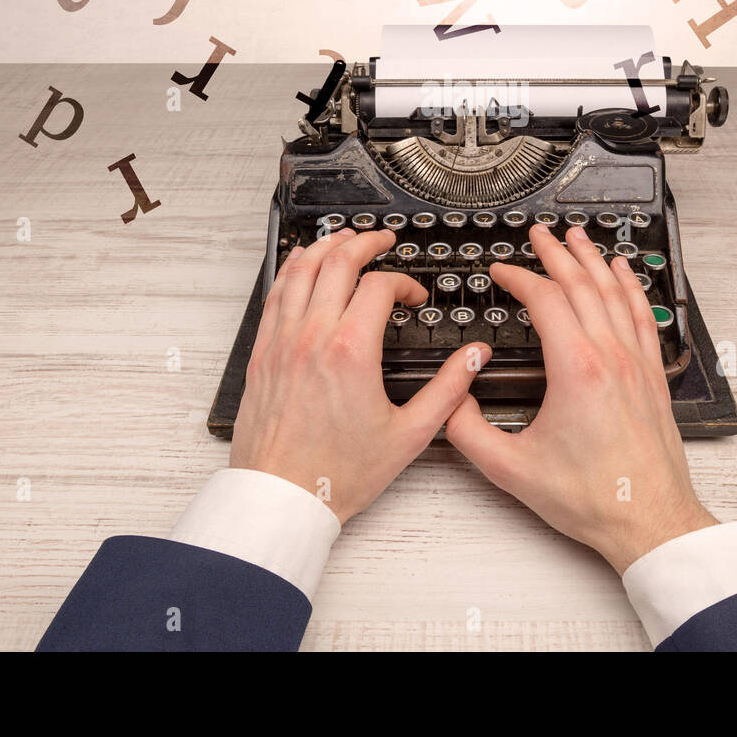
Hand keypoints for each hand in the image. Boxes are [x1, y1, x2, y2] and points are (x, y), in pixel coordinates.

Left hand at [230, 227, 489, 522]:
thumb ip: (448, 391)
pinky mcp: (262, 354)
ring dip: (325, 246)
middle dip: (364, 242)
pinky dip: (291, 270)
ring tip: (343, 238)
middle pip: (337, 261)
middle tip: (381, 239)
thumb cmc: (337, 473)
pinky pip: (275, 294)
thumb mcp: (409, 435)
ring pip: (300, 269)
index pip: (380, 286)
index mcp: (351, 351)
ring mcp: (282, 342)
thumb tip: (474, 360)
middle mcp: (313, 337)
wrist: (283, 498)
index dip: (404, 283)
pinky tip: (300, 265)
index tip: (413, 297)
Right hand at [445, 222, 716, 571]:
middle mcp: (611, 357)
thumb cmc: (594, 498)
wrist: (648, 520)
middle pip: (582, 284)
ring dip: (592, 260)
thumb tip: (448, 402)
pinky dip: (630, 287)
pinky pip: (643, 316)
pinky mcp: (652, 377)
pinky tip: (623, 274)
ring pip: (614, 293)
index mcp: (576, 369)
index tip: (501, 271)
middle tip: (539, 233)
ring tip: (578, 238)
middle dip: (556, 253)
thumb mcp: (512, 469)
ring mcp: (636, 364)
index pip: (545, 300)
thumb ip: (468, 432)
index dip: (519, 277)